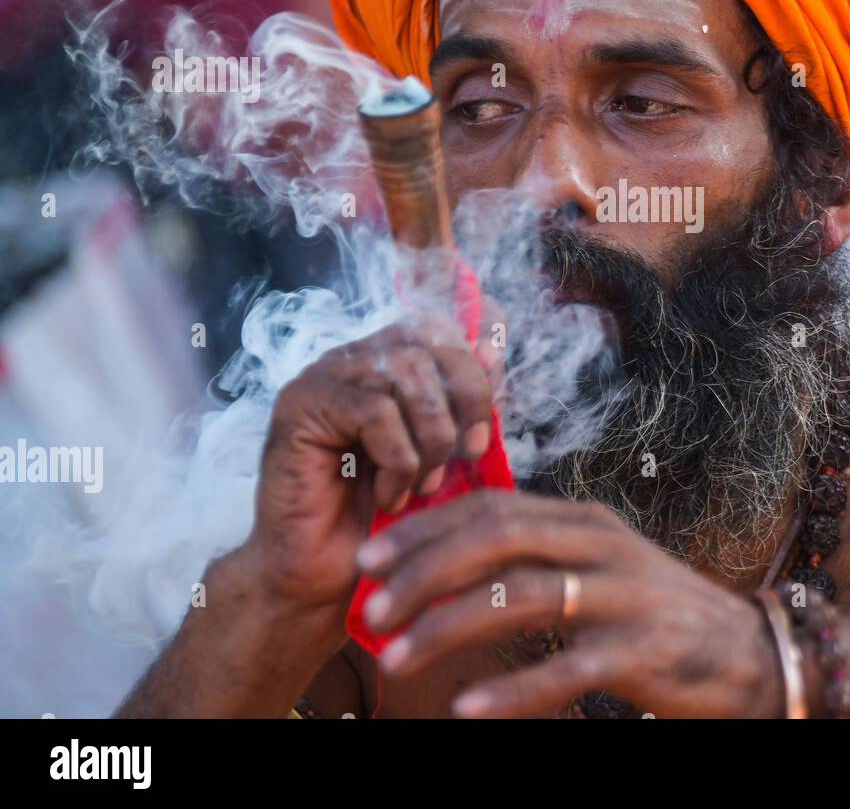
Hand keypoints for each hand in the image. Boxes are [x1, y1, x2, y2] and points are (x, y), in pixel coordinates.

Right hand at [245, 306, 503, 618]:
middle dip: (467, 400)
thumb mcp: (442, 453)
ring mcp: (324, 376)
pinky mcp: (300, 405)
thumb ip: (463, 407)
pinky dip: (398, 460)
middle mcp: (354, 357)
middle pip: (432, 343)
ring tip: (425, 483)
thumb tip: (494, 358)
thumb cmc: (386, 517)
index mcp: (388, 360)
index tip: (501, 391)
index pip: (441, 323)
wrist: (324, 575)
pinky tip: (392, 494)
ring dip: (432, 437)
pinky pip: (375, 413)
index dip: (479, 347)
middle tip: (469, 453)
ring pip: (407, 375)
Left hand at [355, 490, 785, 717]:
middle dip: (424, 570)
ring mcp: (625, 596)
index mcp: (584, 519)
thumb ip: (537, 556)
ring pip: (522, 597)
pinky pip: (565, 669)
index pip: (491, 506)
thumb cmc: (656, 613)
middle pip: (498, 539)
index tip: (369, 556)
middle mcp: (602, 545)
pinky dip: (512, 691)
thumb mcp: (599, 566)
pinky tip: (467, 709)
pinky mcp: (642, 652)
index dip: (425, 529)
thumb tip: (446, 560)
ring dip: (449, 626)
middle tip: (371, 606)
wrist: (749, 654)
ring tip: (396, 658)